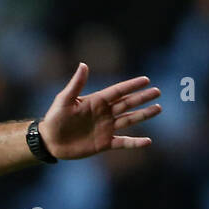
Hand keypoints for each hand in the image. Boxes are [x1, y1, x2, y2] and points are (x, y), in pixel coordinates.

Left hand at [39, 62, 160, 159]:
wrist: (50, 141)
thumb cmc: (55, 118)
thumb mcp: (64, 100)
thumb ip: (76, 85)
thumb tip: (83, 65)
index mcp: (97, 101)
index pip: (118, 91)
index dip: (132, 86)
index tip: (146, 80)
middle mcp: (104, 113)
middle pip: (127, 104)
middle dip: (142, 98)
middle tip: (157, 92)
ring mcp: (106, 128)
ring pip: (129, 120)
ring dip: (143, 115)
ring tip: (158, 108)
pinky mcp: (104, 143)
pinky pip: (123, 142)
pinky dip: (135, 143)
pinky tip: (147, 141)